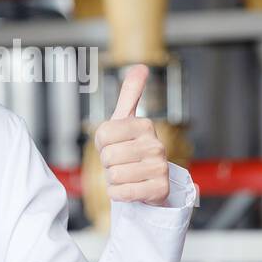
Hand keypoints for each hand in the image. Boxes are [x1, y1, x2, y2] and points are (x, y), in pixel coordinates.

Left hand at [94, 64, 170, 205]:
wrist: (150, 182)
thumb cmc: (133, 149)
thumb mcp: (127, 121)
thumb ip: (130, 93)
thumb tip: (141, 67)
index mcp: (145, 125)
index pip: (102, 135)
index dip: (102, 145)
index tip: (115, 145)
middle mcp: (156, 145)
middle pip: (108, 157)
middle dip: (109, 164)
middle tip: (122, 163)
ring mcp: (160, 168)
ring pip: (114, 176)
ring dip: (114, 179)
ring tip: (128, 175)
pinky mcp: (159, 189)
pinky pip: (122, 193)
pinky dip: (120, 194)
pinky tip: (132, 188)